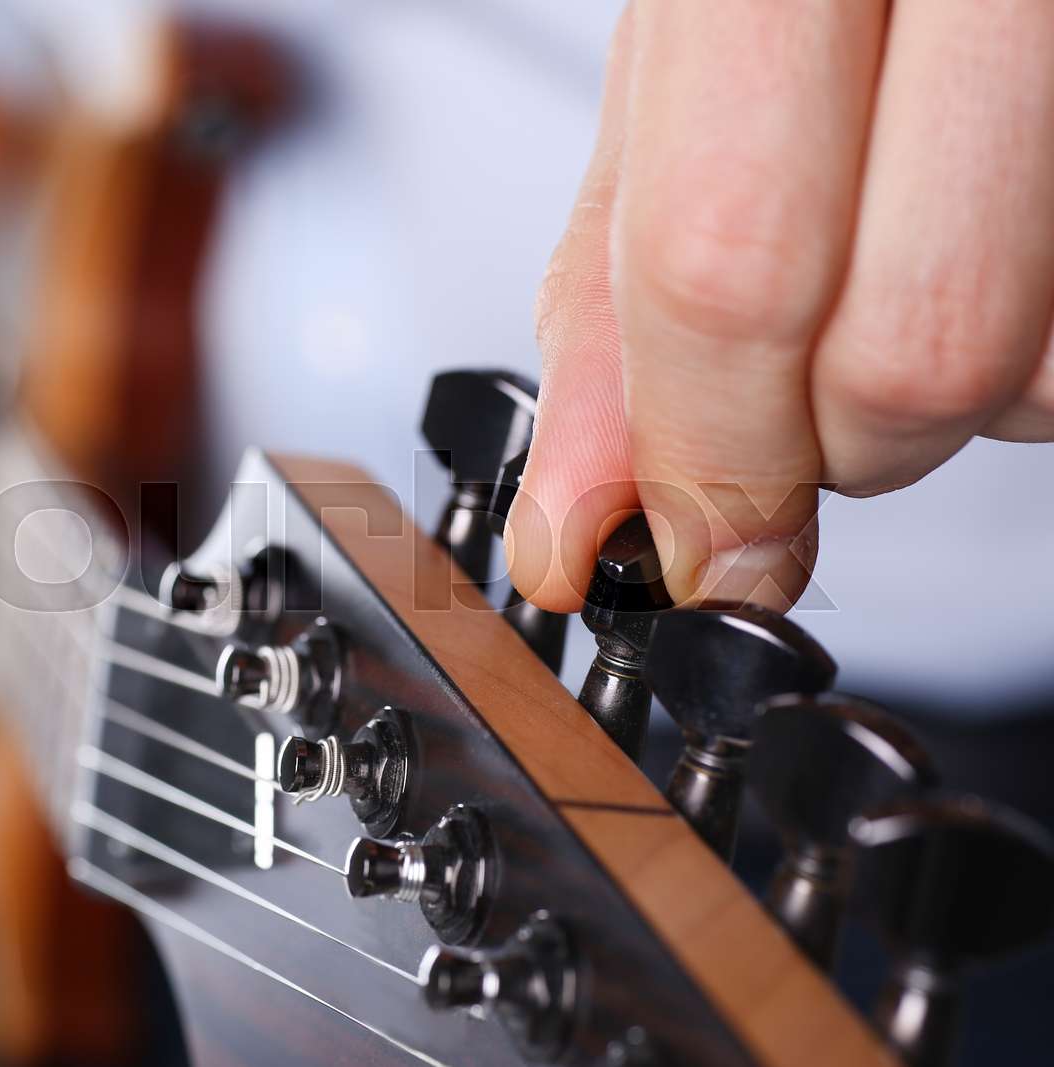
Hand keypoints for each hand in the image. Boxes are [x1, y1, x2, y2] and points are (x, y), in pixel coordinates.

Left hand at [509, 2, 1053, 612]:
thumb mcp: (671, 88)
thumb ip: (612, 289)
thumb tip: (578, 518)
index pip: (728, 267)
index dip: (703, 454)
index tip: (688, 545)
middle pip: (907, 353)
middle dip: (827, 453)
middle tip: (789, 411)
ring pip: (1034, 376)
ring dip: (944, 401)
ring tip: (896, 272)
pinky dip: (1028, 355)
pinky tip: (987, 253)